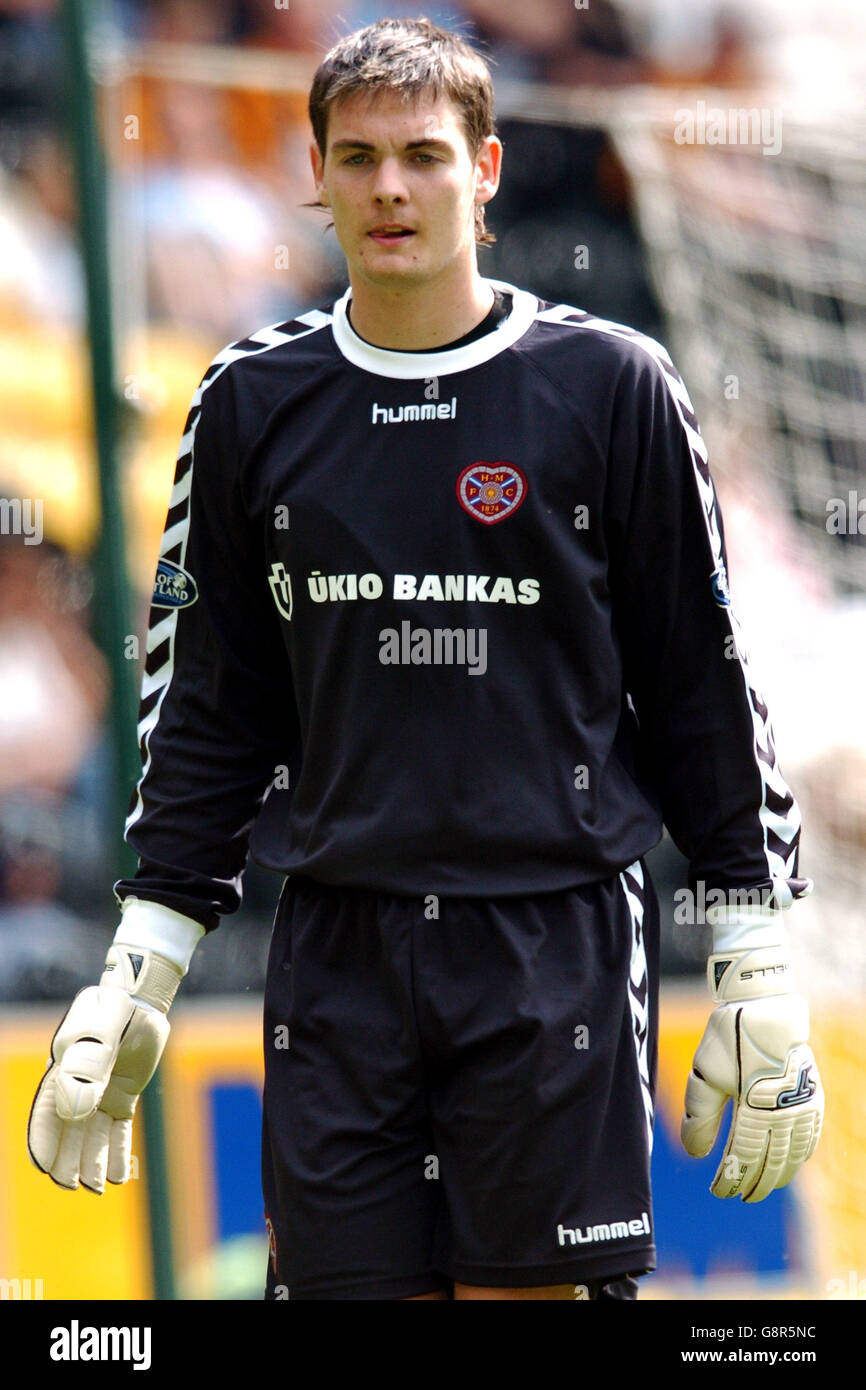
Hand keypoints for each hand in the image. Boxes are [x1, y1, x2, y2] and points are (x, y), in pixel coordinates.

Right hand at [27, 943, 180, 1193]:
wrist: (139, 999)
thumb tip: (75, 1108)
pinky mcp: (122, 1096)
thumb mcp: (102, 1027)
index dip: (44, 1139)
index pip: (48, 1111)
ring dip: (91, 1160)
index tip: (44, 1166)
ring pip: (92, 1135)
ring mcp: (100, 1093)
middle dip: (66, 1159)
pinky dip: (117, 1152)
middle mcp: (78, 1086)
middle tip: (71, 1185)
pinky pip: (116, 1130)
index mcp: (63, 1070)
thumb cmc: (115, 1008)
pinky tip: (121, 1176)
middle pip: (68, 1130)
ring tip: (96, 1187)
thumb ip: (89, 1062)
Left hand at [681, 944, 822, 1201]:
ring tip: (765, 1187)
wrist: (767, 1008)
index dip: (731, 1180)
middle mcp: (782, 1114)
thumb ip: (699, 1118)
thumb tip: (696, 1155)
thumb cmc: (730, 1039)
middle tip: (742, 1197)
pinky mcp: (813, 1096)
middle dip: (755, 1183)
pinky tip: (793, 1162)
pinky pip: (811, 1137)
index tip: (719, 1192)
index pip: (742, 1159)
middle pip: (770, 1162)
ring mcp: (802, 1106)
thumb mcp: (704, 1076)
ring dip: (779, 1175)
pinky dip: (801, 1155)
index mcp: (754, 1111)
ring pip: (793, 1155)